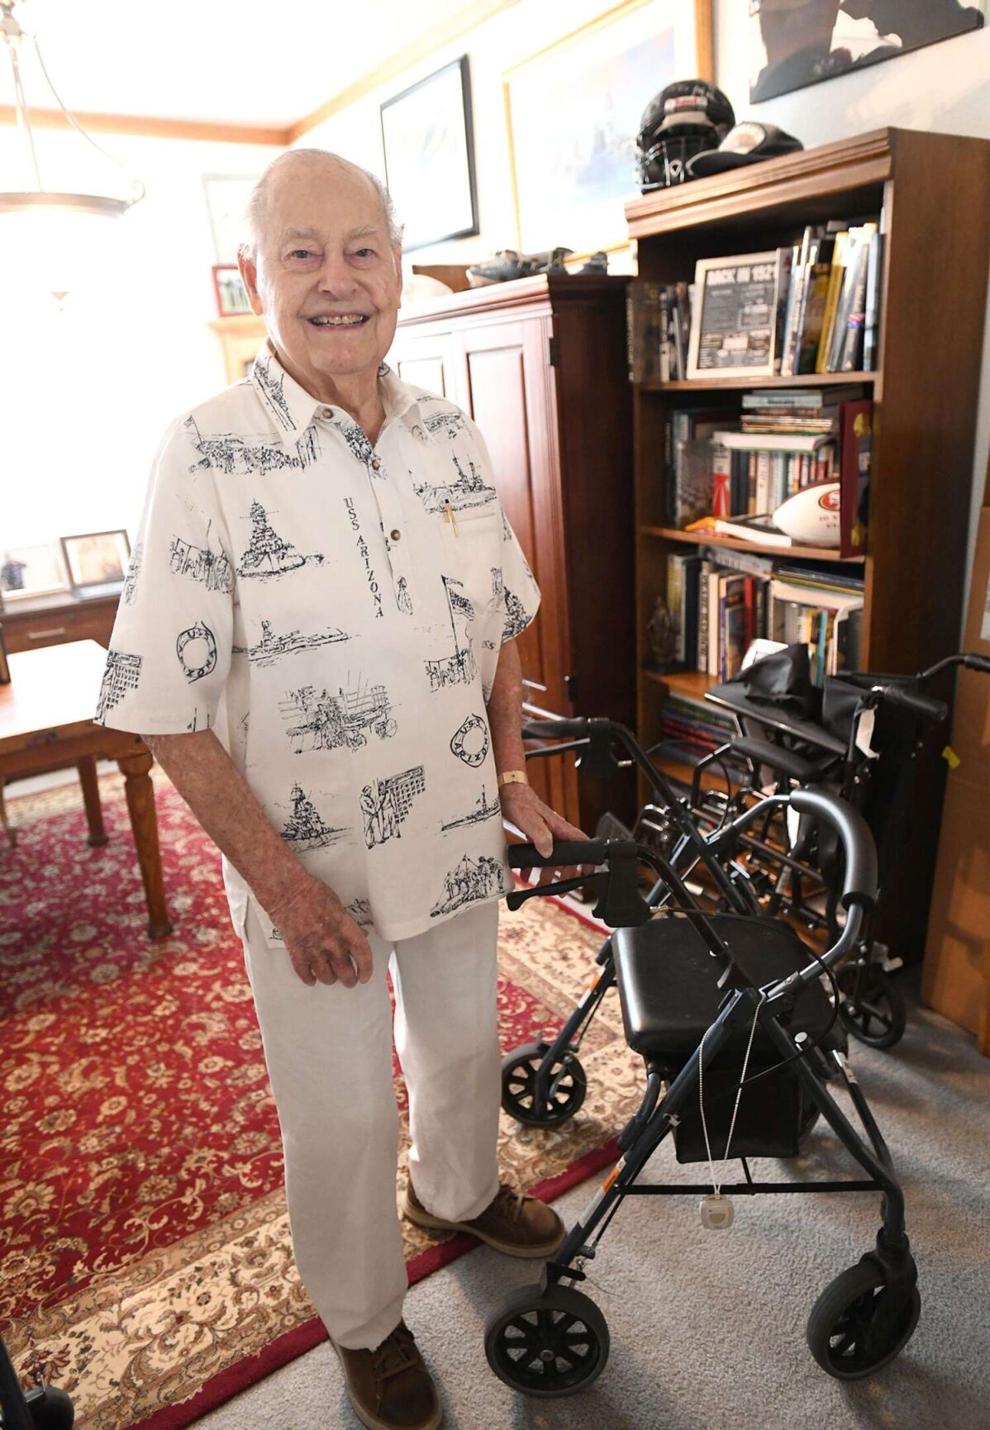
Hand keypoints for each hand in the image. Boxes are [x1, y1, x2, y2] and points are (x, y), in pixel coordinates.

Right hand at [266, 873, 373, 988]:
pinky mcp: (296, 952)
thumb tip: (360, 935)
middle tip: (349, 980)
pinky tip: (311, 978)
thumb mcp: (339, 906)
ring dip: (330, 979)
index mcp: (345, 929)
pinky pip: (305, 974)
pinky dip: (309, 978)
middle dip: (349, 980)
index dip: (367, 969)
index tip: (365, 975)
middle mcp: (331, 943)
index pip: (363, 955)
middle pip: (346, 973)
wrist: (288, 892)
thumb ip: (349, 925)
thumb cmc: (313, 893)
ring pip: (326, 977)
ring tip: (330, 977)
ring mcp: (313, 950)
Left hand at [498, 782, 591, 886]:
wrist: (505, 790)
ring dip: (547, 873)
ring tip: (540, 885)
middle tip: (560, 889)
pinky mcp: (534, 834)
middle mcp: (554, 831)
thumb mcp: (528, 819)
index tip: (588, 872)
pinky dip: (534, 865)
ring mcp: (545, 833)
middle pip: (566, 855)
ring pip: (551, 857)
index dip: (587, 858)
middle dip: (564, 873)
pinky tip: (526, 873)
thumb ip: (540, 835)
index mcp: (558, 827)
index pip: (580, 843)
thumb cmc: (518, 800)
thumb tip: (548, 853)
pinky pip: (538, 853)